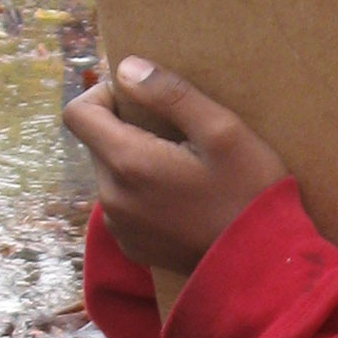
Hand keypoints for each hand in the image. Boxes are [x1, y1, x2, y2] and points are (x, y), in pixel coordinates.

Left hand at [62, 57, 290, 273]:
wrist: (261, 268)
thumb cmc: (248, 193)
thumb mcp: (223, 130)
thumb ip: (170, 94)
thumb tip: (126, 68)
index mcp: (128, 163)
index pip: (77, 114)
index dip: (103, 95)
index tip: (142, 99)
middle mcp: (111, 197)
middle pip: (96, 142)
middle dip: (126, 127)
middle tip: (176, 133)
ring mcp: (119, 226)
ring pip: (110, 173)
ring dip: (135, 160)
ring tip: (183, 167)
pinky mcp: (132, 246)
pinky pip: (123, 204)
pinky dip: (142, 191)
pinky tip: (182, 198)